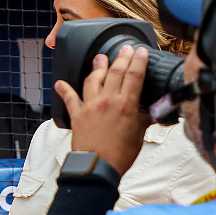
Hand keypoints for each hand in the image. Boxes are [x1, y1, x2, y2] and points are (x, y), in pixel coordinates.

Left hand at [55, 44, 151, 174]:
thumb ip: (146, 118)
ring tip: (99, 58)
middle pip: (115, 72)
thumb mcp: (139, 135)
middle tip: (124, 48)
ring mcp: (91, 106)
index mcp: (126, 105)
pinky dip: (64, 90)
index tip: (140, 51)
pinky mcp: (77, 115)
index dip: (139, 61)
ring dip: (97, 66)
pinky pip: (69, 99)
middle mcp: (108, 101)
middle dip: (121, 57)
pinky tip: (60, 83)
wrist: (98, 167)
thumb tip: (155, 110)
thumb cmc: (120, 155)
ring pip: (94, 79)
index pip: (135, 75)